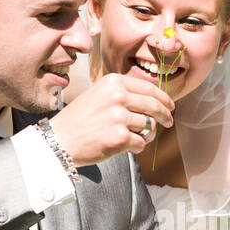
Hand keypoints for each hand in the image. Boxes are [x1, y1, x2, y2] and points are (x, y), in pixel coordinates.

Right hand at [47, 72, 173, 166]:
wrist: (59, 140)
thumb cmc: (79, 120)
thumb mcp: (99, 94)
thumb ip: (122, 93)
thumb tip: (153, 100)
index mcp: (113, 82)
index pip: (149, 88)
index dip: (164, 98)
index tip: (170, 106)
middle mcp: (117, 96)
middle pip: (154, 106)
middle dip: (165, 116)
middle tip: (168, 122)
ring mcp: (119, 117)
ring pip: (149, 126)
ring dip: (147, 134)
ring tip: (137, 137)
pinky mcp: (120, 137)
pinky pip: (141, 143)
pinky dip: (137, 147)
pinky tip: (126, 146)